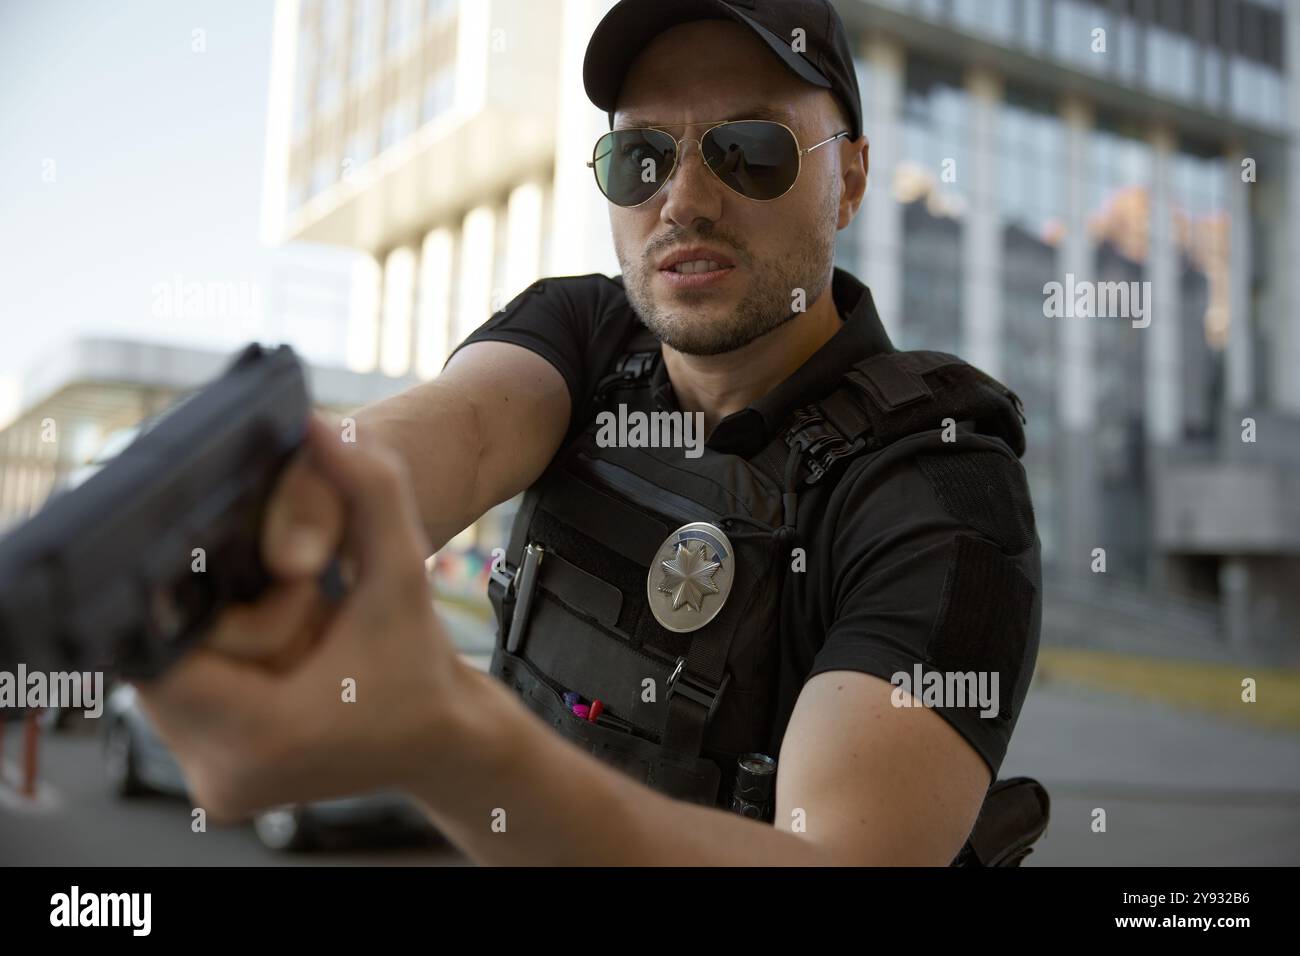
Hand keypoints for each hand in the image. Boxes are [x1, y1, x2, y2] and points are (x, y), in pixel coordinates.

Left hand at [133, 415, 470, 821]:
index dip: (171, 600)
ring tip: (290, 635)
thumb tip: (320, 425)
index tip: (209, 562)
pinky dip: (216, 670)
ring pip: (166, 684)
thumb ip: (369, 491)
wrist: (443, 742)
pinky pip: (182, 707)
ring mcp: (216, 786)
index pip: (158, 655)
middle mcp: (224, 774)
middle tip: (292, 602)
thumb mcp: (403, 571)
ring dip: (212, 644)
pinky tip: (273, 659)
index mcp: (263, 733)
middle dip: (211, 617)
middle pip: (160, 663)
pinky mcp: (215, 785)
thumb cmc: (421, 666)